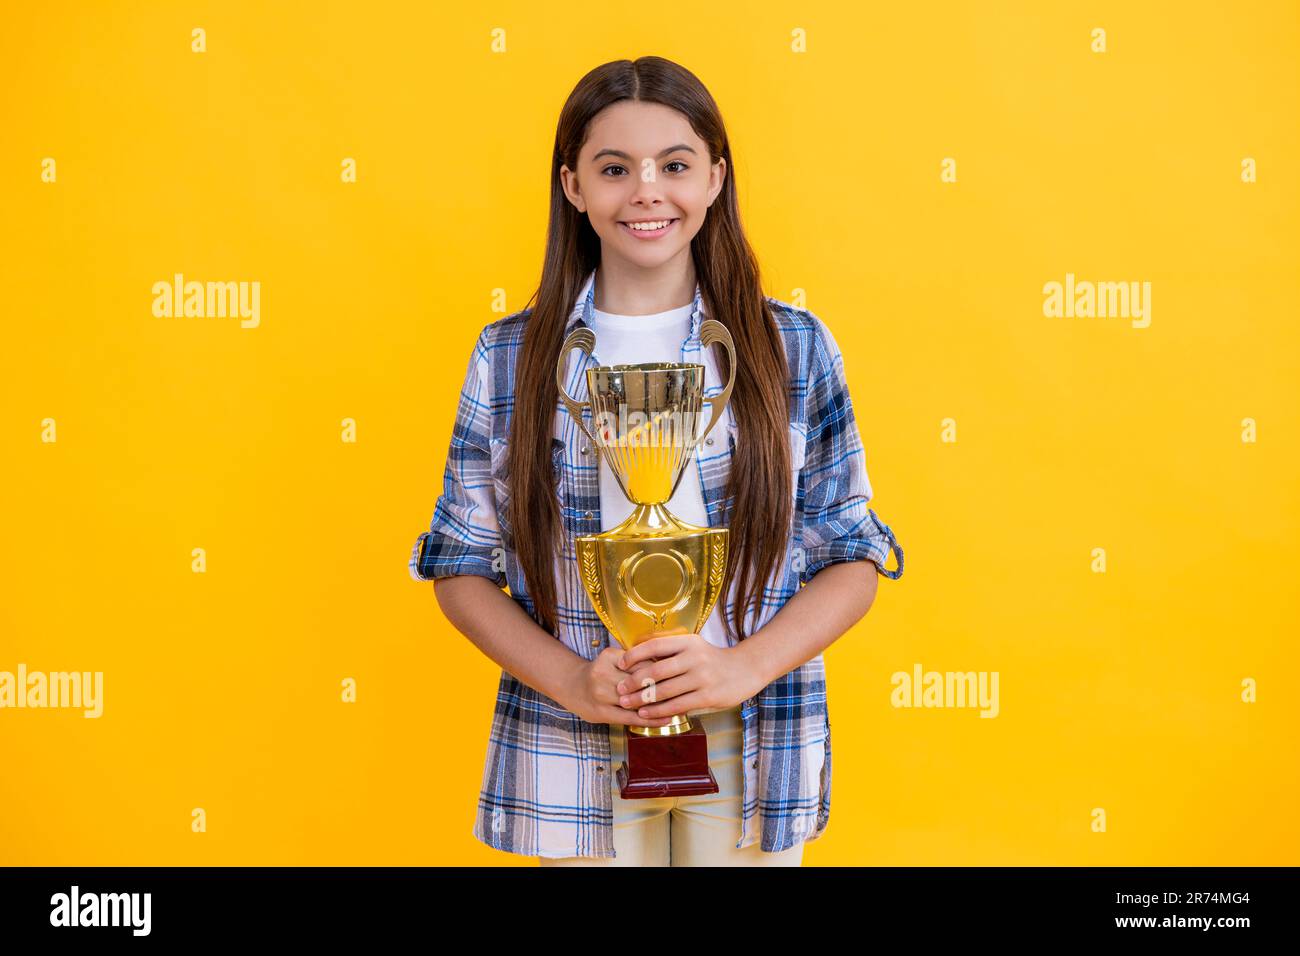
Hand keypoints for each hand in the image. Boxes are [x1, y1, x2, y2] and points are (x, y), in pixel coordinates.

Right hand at [565, 647, 676, 728]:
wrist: (573, 687)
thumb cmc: (601, 671)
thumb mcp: (615, 658)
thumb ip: (638, 659)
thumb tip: (670, 660)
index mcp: (609, 656)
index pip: (643, 662)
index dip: (663, 669)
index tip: (682, 672)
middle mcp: (603, 674)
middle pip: (641, 681)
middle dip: (665, 686)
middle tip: (688, 687)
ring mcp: (601, 694)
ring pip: (638, 700)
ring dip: (662, 704)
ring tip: (683, 704)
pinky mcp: (602, 712)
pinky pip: (631, 717)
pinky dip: (652, 719)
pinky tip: (667, 719)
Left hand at [614, 631, 763, 718]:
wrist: (745, 670)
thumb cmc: (712, 660)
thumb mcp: (693, 646)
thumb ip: (671, 651)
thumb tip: (638, 658)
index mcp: (688, 642)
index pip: (654, 646)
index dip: (634, 655)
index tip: (620, 663)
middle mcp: (693, 657)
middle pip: (655, 671)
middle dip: (633, 682)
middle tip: (619, 689)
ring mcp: (701, 677)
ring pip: (664, 691)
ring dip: (641, 699)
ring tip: (627, 703)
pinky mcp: (707, 696)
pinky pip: (676, 705)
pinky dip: (658, 711)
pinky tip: (645, 714)